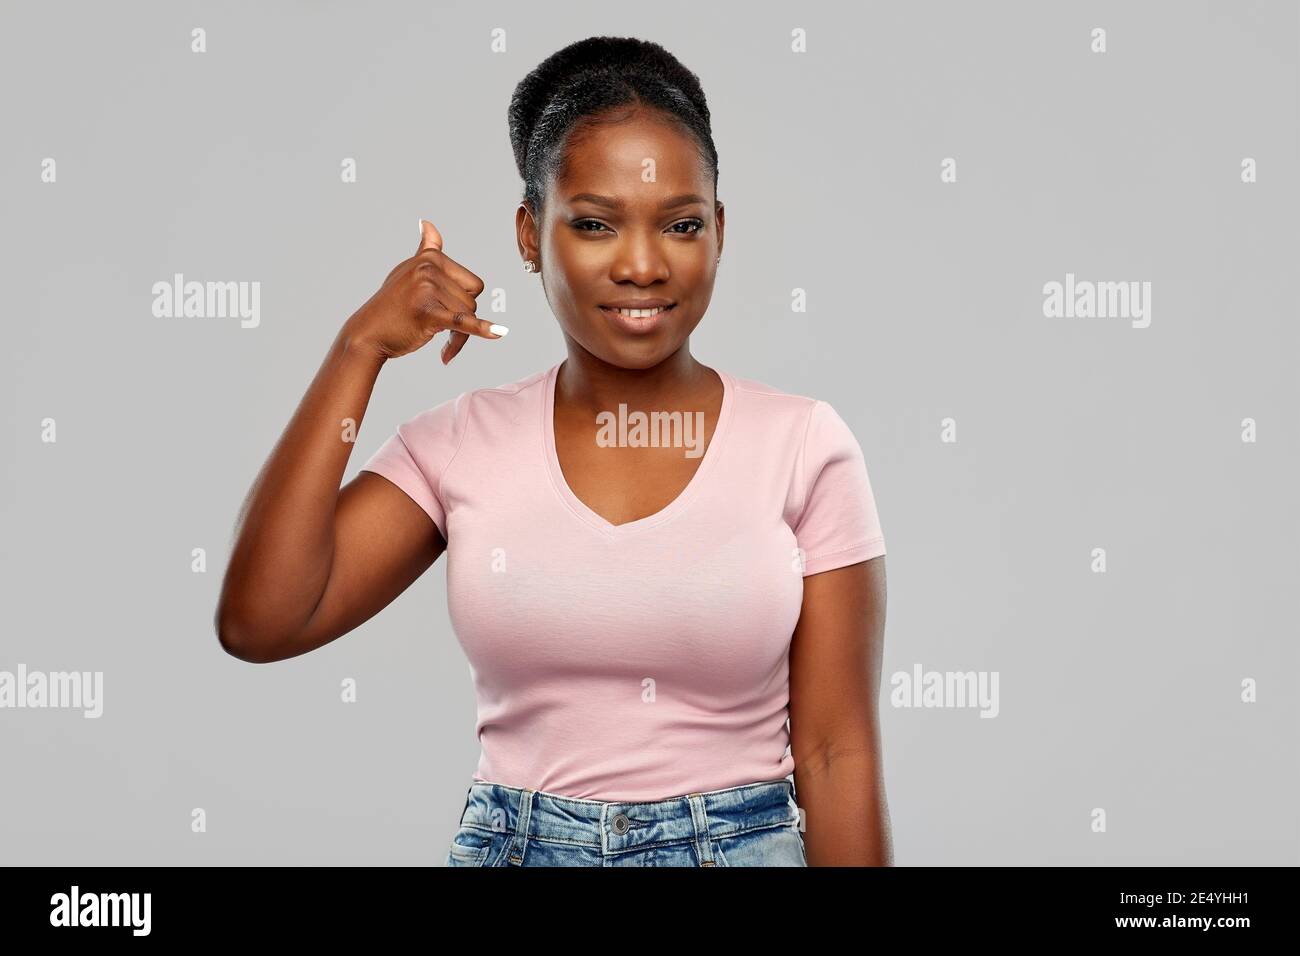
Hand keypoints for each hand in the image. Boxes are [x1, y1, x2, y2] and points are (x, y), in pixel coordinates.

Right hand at [342, 219, 506, 362]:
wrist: (368, 333)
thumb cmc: (392, 304)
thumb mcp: (409, 270)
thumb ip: (426, 249)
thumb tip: (427, 222)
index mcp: (430, 258)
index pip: (472, 284)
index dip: (463, 302)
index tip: (444, 312)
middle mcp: (429, 269)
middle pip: (472, 300)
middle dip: (462, 320)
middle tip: (438, 329)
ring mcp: (427, 289)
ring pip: (468, 315)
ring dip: (458, 336)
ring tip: (434, 337)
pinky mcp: (427, 312)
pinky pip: (462, 322)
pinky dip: (482, 328)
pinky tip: (499, 332)